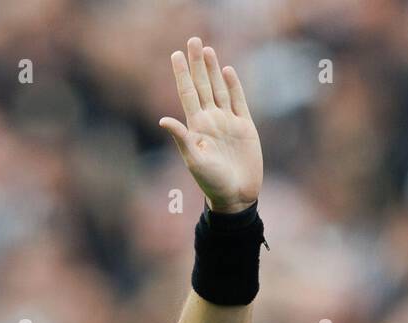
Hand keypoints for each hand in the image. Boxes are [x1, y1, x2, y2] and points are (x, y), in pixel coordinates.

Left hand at [159, 37, 262, 213]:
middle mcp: (211, 120)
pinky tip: (227, 71)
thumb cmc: (212, 183)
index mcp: (196, 127)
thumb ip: (181, 138)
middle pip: (202, 86)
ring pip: (219, 89)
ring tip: (207, 50)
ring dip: (213, 70)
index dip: (181, 74)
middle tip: (192, 41)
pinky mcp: (245, 127)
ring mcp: (228, 122)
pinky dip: (234, 86)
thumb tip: (163, 119)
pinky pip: (239, 102)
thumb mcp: (194, 161)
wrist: (236, 196)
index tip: (175, 54)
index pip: (186, 94)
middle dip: (197, 64)